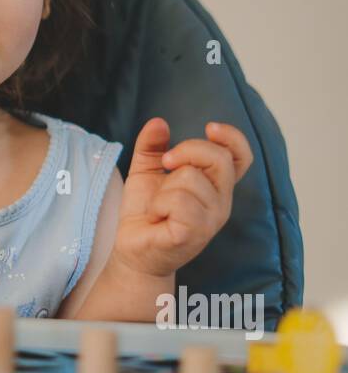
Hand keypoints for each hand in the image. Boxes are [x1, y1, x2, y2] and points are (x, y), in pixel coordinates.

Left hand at [112, 117, 253, 279]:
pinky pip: (180, 201)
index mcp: (215, 186)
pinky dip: (160, 204)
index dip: (232, 138)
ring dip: (165, 187)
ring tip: (160, 206)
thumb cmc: (145, 212)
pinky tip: (158, 217)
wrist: (132, 250)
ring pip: (192, 178)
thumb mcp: (145, 171)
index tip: (210, 127)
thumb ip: (152, 146)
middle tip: (166, 162)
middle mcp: (221, 202)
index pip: (240, 157)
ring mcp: (211, 220)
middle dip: (187, 150)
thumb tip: (159, 122)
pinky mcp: (194, 234)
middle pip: (219, 158)